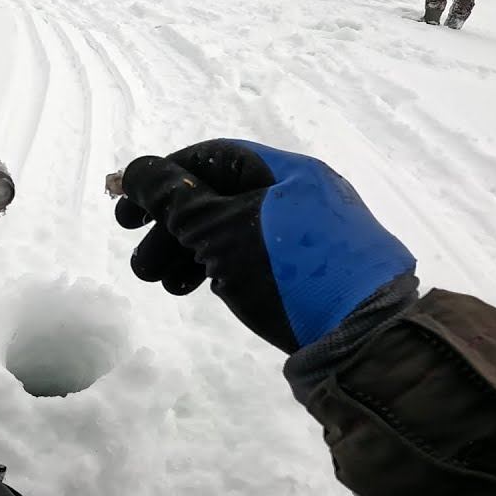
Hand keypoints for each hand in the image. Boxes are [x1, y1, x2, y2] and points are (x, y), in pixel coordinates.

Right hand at [115, 140, 414, 352]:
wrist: (367, 338)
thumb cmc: (287, 271)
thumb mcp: (219, 230)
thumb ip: (173, 198)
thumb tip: (135, 171)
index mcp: (286, 171)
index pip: (211, 158)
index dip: (162, 178)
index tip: (128, 211)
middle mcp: (302, 194)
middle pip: (219, 197)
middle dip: (171, 227)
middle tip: (140, 263)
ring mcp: (312, 234)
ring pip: (235, 232)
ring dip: (191, 253)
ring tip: (165, 286)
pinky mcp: (317, 271)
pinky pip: (257, 256)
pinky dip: (223, 268)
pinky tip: (205, 289)